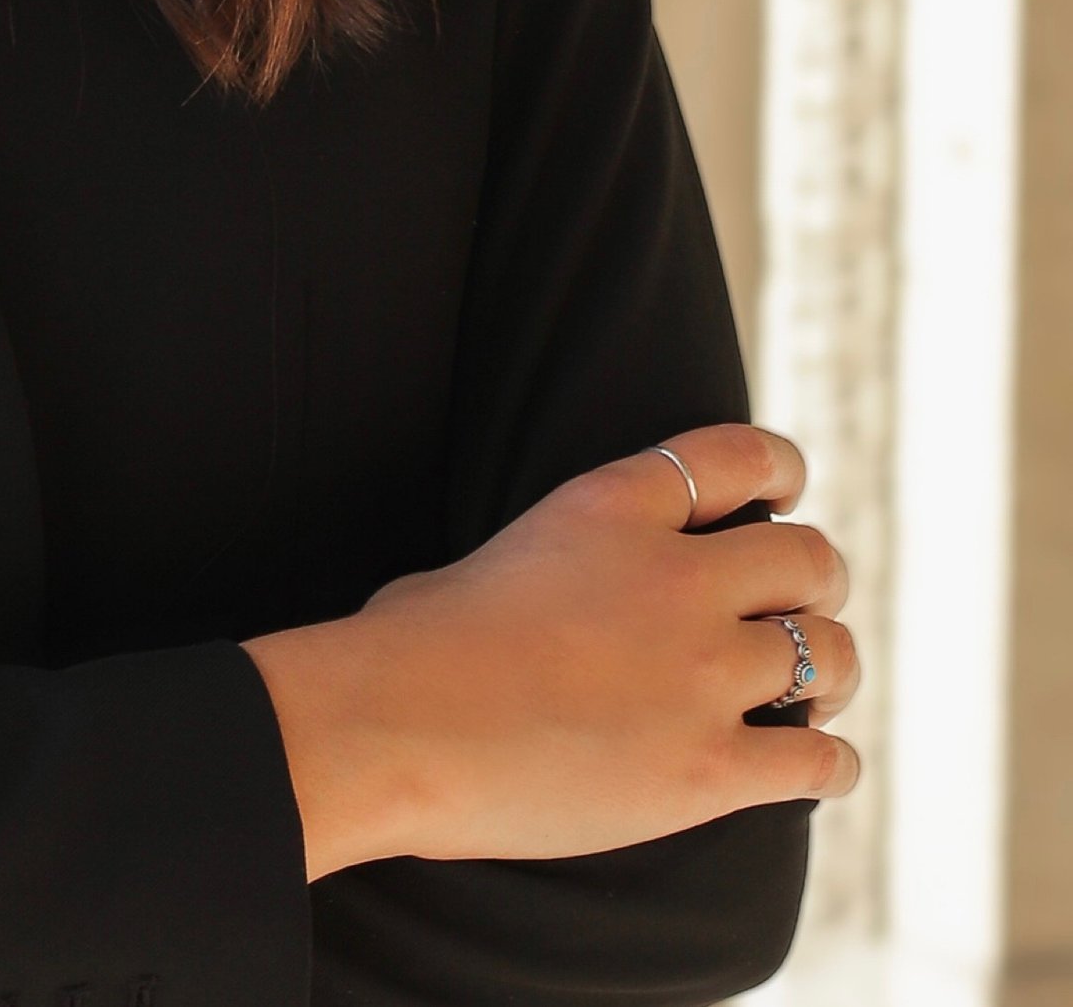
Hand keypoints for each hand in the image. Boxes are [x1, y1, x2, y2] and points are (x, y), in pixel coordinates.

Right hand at [242, 423, 858, 877]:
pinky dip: (827, 762)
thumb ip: (564, 557)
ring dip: (830, 671)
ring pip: (830, 654)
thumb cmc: (410, 643)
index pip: (743, 457)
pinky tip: (818, 765)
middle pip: (807, 558)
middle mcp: (676, 577)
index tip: (789, 496)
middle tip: (804, 609)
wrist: (395, 725)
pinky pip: (817, 758)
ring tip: (816, 690)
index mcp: (615, 505)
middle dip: (816, 581)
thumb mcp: (496, 551)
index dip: (784, 472)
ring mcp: (700, 673)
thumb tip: (563, 598)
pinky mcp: (709, 767)